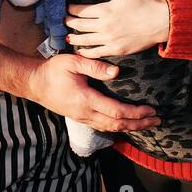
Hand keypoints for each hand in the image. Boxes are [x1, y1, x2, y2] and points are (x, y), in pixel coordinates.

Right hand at [27, 53, 158, 132]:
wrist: (34, 84)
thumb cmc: (53, 70)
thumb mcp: (72, 62)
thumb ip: (94, 66)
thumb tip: (116, 72)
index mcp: (86, 100)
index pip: (117, 112)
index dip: (136, 113)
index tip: (151, 110)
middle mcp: (86, 113)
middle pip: (117, 125)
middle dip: (139, 124)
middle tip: (157, 121)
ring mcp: (82, 118)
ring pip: (111, 128)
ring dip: (131, 127)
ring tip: (147, 124)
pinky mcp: (80, 118)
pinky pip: (103, 127)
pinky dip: (119, 127)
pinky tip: (127, 124)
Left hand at [65, 0, 169, 57]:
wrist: (164, 21)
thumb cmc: (148, 0)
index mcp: (106, 9)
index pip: (81, 10)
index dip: (72, 9)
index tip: (69, 9)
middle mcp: (105, 26)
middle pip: (80, 25)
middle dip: (70, 23)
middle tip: (65, 21)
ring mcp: (110, 40)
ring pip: (86, 40)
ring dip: (75, 38)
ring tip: (68, 37)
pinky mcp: (118, 50)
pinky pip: (97, 53)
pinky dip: (86, 52)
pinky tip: (81, 51)